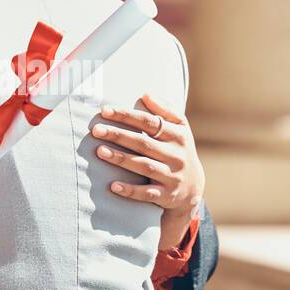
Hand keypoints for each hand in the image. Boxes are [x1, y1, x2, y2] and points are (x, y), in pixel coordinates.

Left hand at [92, 93, 204, 250]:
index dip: (126, 115)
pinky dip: (130, 190)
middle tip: (96, 130)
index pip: (149, 122)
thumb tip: (146, 94)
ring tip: (100, 151)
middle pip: (144, 143)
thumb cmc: (178, 150)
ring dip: (121, 159)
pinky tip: (113, 185)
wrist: (193, 188)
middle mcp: (176, 155)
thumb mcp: (179, 129)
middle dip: (119, 135)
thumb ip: (164, 110)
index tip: (104, 111)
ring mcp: (172, 176)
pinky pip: (147, 193)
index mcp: (178, 135)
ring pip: (144, 166)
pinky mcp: (167, 195)